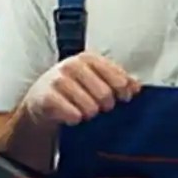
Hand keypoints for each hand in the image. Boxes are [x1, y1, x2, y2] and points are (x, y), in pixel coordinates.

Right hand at [22, 53, 140, 126]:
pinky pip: (73, 114)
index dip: (124, 91)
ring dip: (90, 114)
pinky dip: (76, 119)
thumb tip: (136, 87)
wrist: (41, 99)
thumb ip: (119, 80)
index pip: (118, 77)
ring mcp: (58, 80)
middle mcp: (73, 65)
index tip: (124, 99)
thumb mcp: (96, 79)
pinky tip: (73, 117)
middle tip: (101, 108)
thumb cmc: (75, 87)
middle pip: (105, 94)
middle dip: (106, 106)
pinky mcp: (47, 98)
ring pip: (89, 107)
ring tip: (86, 112)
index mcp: (89, 58)